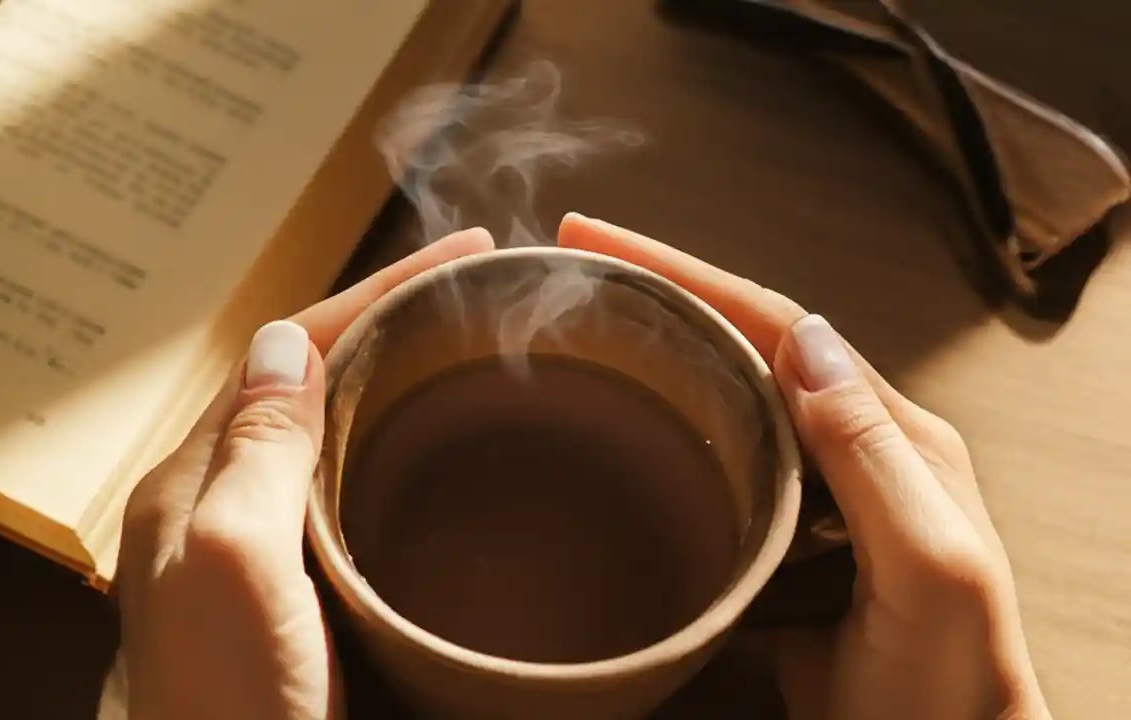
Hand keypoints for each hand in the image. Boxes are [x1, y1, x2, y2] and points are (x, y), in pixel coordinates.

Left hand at [113, 228, 493, 719]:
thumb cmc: (231, 703)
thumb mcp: (233, 564)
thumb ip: (256, 451)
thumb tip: (284, 337)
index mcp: (194, 483)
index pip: (287, 353)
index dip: (375, 293)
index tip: (468, 252)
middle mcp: (225, 504)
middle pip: (310, 383)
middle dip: (388, 323)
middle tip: (478, 292)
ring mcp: (265, 551)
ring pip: (333, 435)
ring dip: (394, 379)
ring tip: (471, 346)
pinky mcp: (306, 593)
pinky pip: (351, 494)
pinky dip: (399, 449)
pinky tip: (443, 450)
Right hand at [557, 214, 1050, 719]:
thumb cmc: (950, 687)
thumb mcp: (928, 567)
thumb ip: (874, 457)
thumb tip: (805, 341)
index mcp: (890, 438)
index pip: (776, 324)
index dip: (684, 271)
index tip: (595, 239)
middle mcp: (852, 451)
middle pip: (746, 343)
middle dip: (664, 292)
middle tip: (575, 269)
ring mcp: (815, 498)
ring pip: (728, 396)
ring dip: (664, 350)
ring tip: (587, 327)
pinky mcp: (783, 545)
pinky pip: (720, 463)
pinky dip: (668, 430)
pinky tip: (627, 432)